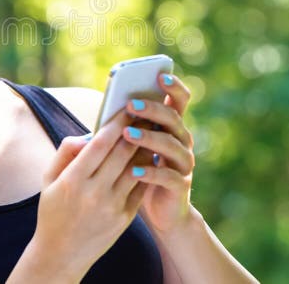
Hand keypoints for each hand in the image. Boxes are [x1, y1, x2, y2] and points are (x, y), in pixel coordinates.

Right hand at [30, 110, 149, 279]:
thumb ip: (65, 151)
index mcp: (73, 179)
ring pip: (136, 168)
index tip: (126, 107)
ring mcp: (112, 206)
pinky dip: (146, 169)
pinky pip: (140, 187)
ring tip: (152, 130)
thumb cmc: (53, 210)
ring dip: (146, 147)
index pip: (100, 143)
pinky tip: (150, 155)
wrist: (61, 253)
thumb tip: (88, 134)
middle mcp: (95, 192)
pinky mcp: (125, 218)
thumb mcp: (48, 179)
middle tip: (146, 112)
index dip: (116, 122)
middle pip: (123, 152)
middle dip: (136, 129)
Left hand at [120, 73, 194, 234]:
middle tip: (129, 105)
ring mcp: (184, 164)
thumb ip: (124, 128)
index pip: (180, 100)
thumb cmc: (139, 172)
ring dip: (149, 137)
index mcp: (172, 127)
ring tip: (127, 134)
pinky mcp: (180, 186)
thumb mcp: (132, 147)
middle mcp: (182, 141)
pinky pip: (169, 176)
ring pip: (172, 146)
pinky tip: (133, 170)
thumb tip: (104, 112)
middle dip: (152, 109)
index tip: (160, 76)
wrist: (162, 213)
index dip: (173, 87)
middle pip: (173, 118)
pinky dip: (151, 172)